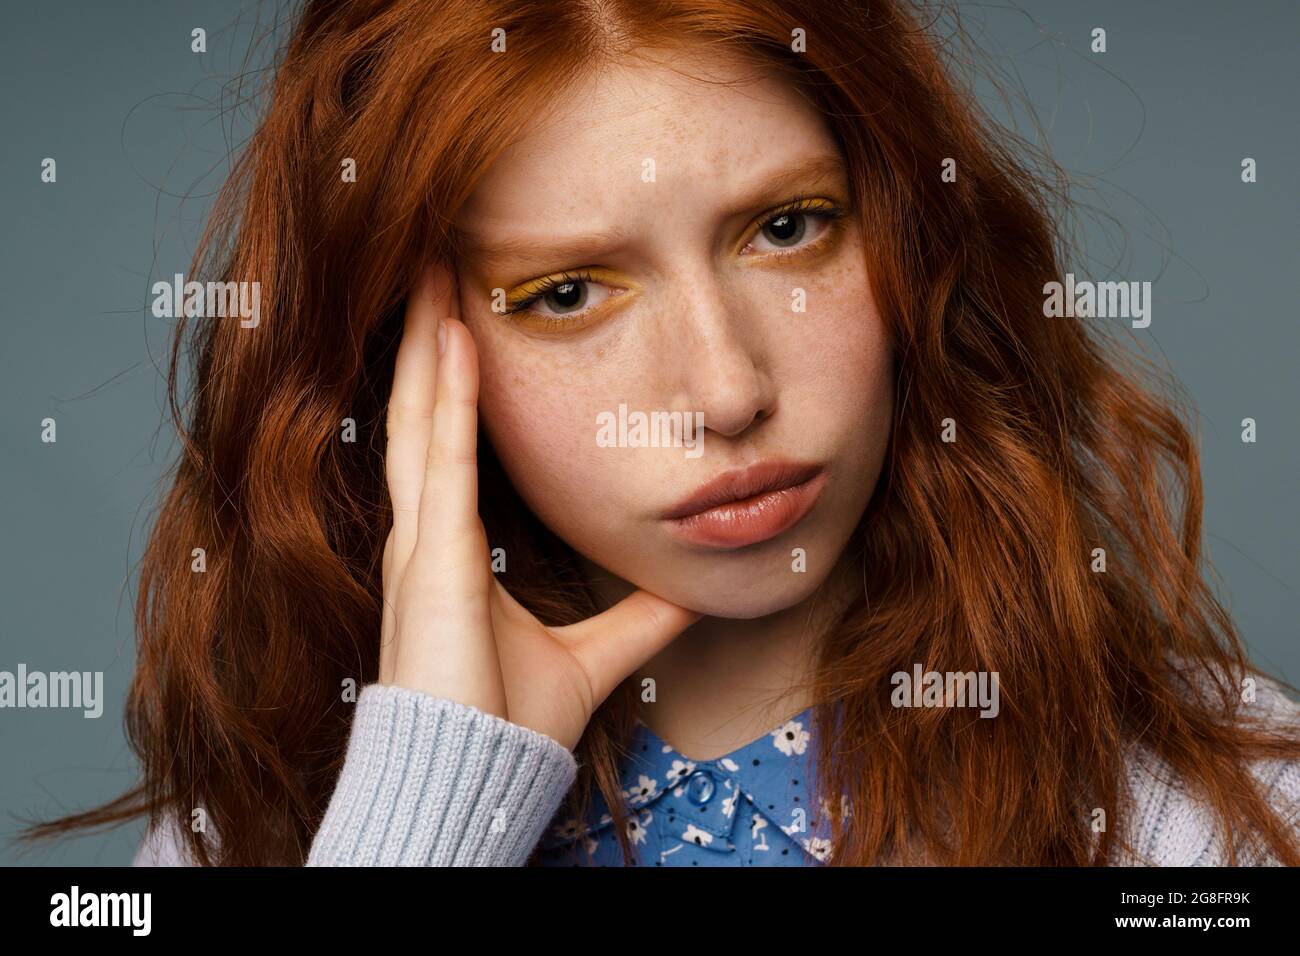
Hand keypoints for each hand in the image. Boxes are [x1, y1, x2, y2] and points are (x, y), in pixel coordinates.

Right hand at [378, 261, 699, 750]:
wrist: (473, 771)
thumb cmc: (509, 719)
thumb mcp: (593, 653)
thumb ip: (637, 620)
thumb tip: (687, 594)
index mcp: (450, 544)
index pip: (449, 437)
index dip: (453, 376)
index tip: (469, 315)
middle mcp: (424, 527)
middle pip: (426, 408)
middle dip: (433, 334)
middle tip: (441, 263)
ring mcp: (420, 535)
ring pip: (423, 413)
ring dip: (432, 338)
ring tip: (436, 269)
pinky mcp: (430, 553)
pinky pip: (442, 454)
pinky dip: (448, 392)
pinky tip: (457, 334)